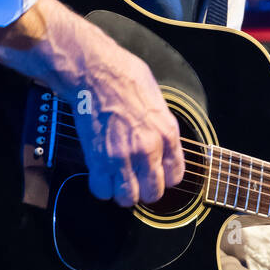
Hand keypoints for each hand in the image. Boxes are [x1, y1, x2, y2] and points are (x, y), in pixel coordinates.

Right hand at [70, 27, 184, 207]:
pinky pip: (102, 190)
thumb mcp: (157, 98)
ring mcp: (123, 157)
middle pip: (153, 193)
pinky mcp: (98, 159)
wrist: (94, 71)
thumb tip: (161, 136)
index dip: (165, 177)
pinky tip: (102, 176)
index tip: (156, 173)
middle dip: (146, 190)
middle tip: (137, 180)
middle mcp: (148, 148)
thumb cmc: (124, 75)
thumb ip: (161, 124)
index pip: (176, 175)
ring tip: (119, 181)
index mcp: (167, 132)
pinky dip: (101, 188)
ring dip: (123, 192)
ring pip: (128, 198)